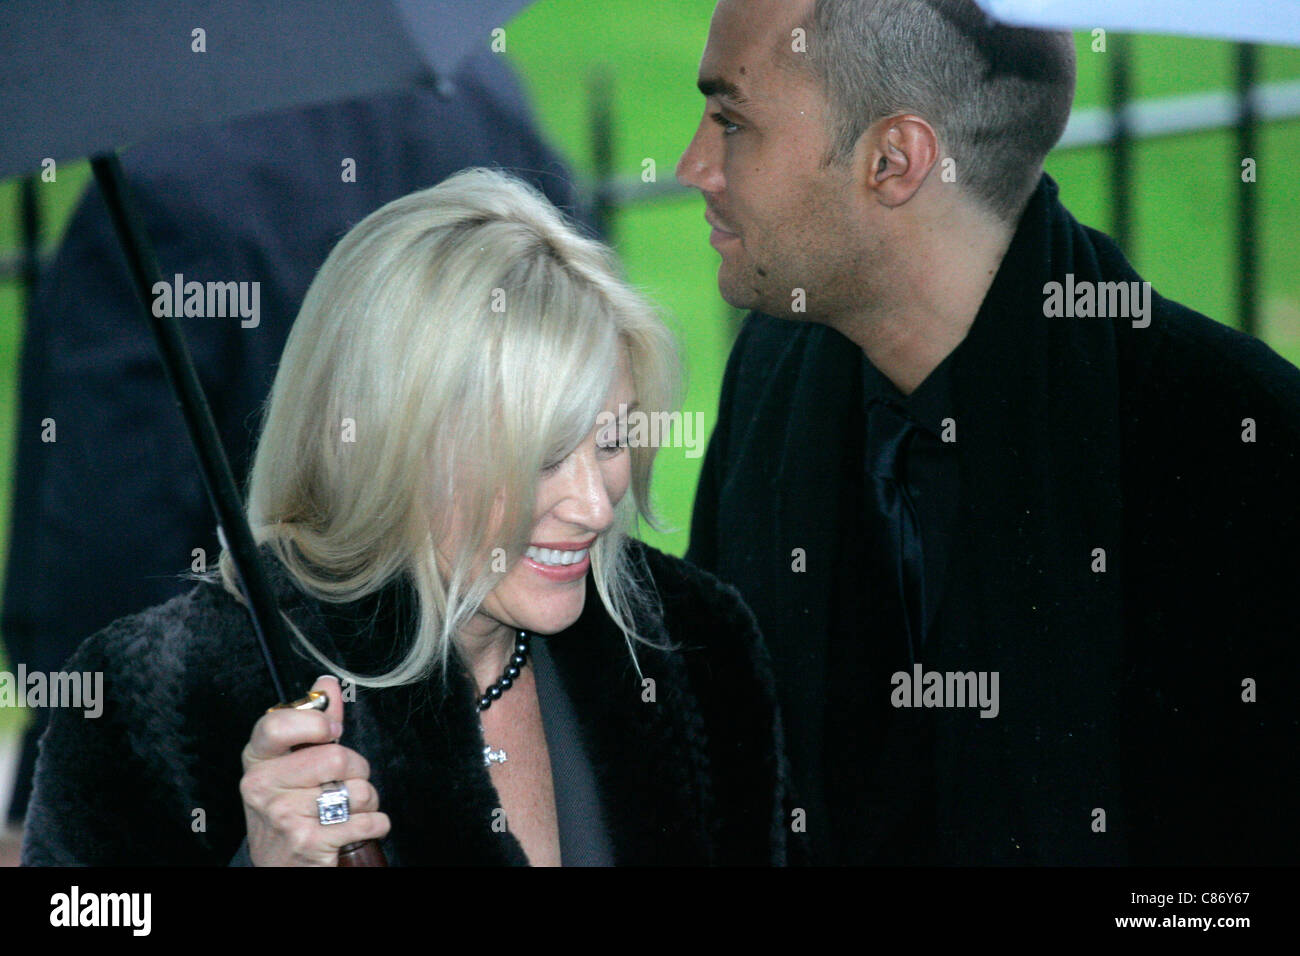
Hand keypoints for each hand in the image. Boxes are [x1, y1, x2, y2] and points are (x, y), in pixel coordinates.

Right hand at [239, 675, 390, 865]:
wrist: (281, 868)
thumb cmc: (291, 809)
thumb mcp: (292, 765)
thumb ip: (312, 722)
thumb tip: (326, 683)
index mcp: (257, 760)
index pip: (278, 724)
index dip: (317, 723)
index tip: (332, 732)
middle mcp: (261, 787)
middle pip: (336, 756)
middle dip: (357, 769)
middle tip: (345, 782)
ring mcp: (283, 815)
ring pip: (357, 789)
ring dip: (367, 800)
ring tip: (348, 808)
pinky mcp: (307, 842)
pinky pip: (367, 820)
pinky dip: (376, 823)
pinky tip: (359, 827)